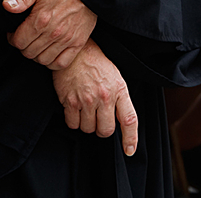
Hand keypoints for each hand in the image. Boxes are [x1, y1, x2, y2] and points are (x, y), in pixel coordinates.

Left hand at [4, 0, 96, 68]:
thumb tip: (6, 6)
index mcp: (40, 19)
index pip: (18, 41)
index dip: (12, 39)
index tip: (15, 33)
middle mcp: (53, 33)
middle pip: (28, 53)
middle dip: (23, 47)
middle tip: (26, 38)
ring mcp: (66, 40)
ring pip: (42, 60)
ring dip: (36, 55)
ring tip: (36, 45)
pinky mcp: (77, 43)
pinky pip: (60, 63)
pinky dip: (52, 62)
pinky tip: (49, 52)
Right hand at [52, 39, 137, 155]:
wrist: (76, 51)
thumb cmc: (97, 64)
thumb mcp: (115, 77)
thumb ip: (119, 99)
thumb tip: (119, 122)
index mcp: (119, 89)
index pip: (129, 119)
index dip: (130, 138)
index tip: (129, 150)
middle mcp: (104, 96)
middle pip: (105, 131)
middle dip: (101, 129)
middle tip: (98, 117)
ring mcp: (86, 100)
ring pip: (88, 129)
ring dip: (86, 124)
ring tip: (86, 108)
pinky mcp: (70, 101)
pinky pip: (72, 124)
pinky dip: (73, 120)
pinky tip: (75, 107)